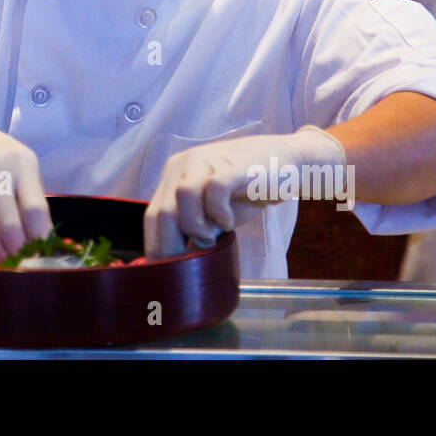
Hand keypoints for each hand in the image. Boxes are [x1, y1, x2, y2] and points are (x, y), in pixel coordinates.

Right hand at [0, 114, 53, 265]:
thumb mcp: (24, 167)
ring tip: (7, 265)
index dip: (41, 236)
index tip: (44, 252)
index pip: (34, 208)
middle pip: (9, 225)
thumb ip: (34, 200)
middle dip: (20, 251)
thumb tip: (44, 243)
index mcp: (19, 165)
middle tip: (25, 263)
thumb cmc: (2, 159)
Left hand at [144, 125, 346, 258]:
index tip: (168, 273)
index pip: (152, 217)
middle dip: (173, 246)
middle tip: (191, 266)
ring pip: (182, 197)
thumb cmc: (246, 191)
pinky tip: (229, 222)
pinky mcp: (233, 165)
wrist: (284, 162)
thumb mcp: (216, 214)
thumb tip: (181, 263)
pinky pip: (215, 188)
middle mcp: (184, 166)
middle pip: (161, 211)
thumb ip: (197, 230)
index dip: (157, 248)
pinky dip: (219, 211)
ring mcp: (207, 162)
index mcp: (173, 177)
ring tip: (212, 238)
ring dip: (195, 227)